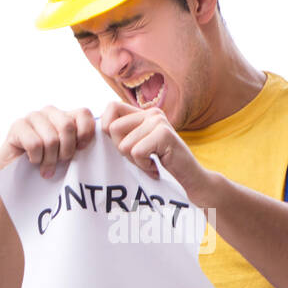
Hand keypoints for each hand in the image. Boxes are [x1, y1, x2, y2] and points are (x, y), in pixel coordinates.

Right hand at [0, 106, 96, 178]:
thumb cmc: (49, 166)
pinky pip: (35, 144)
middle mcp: (50, 112)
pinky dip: (36, 159)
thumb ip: (82, 144)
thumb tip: (97, 138)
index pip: (83, 114)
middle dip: (66, 151)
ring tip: (46, 167)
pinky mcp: (17, 126)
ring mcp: (32, 117)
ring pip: (50, 139)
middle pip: (67, 127)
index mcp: (66, 116)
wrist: (20, 179)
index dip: (85, 134)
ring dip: (50, 160)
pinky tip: (33, 161)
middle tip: (60, 163)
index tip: (81, 150)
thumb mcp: (70, 155)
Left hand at [99, 100, 217, 205]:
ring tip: (151, 162)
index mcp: (144, 113)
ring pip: (124, 145)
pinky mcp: (164, 135)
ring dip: (135, 161)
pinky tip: (156, 166)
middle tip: (141, 157)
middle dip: (122, 150)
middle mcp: (152, 113)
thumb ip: (122, 134)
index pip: (111, 107)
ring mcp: (159, 122)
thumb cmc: (160, 165)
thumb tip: (99, 127)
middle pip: (113, 129)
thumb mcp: (138, 145)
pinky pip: (137, 152)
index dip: (108, 128)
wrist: (189, 179)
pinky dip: (144, 165)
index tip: (123, 145)